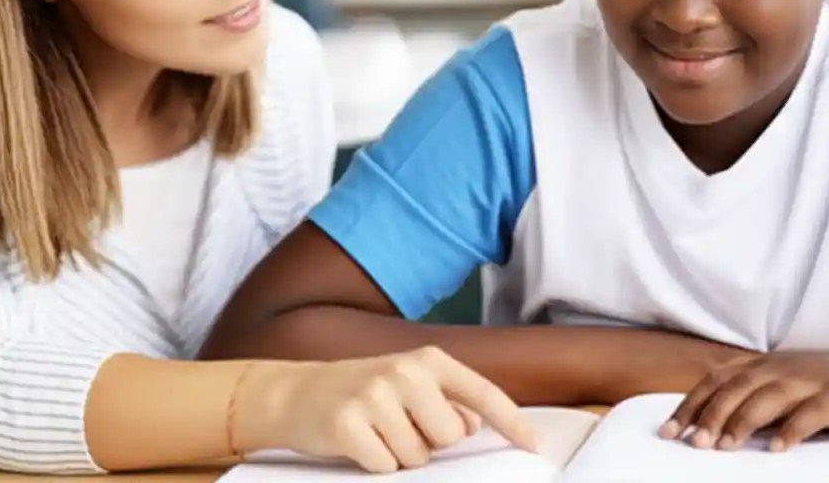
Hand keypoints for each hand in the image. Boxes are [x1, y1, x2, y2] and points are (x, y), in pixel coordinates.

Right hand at [244, 347, 538, 472]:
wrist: (294, 391)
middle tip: (399, 426)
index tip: (534, 444)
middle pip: (449, 437)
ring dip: (399, 455)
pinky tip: (358, 443)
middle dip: (429, 443)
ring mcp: (375, 395)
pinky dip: (375, 465)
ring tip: (375, 432)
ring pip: (417, 457)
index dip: (512, 422)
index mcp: (427, 360)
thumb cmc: (359, 392)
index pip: (482, 394)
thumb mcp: (405, 383)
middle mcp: (404, 371)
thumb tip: (471, 427)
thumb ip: (444, 400)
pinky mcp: (349, 423)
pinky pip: (386, 467)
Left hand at [660, 351, 828, 452]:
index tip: (668, 430)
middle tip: (689, 443)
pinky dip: (791, 430)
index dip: (691, 403)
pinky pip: (811, 413)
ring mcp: (813, 379)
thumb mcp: (794, 381)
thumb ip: (760, 393)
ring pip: (766, 397)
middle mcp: (785, 367)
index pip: (719, 379)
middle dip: (708, 415)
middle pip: (735, 387)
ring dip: (741, 422)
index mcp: (769, 364)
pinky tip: (777, 450)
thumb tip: (716, 420)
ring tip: (722, 448)